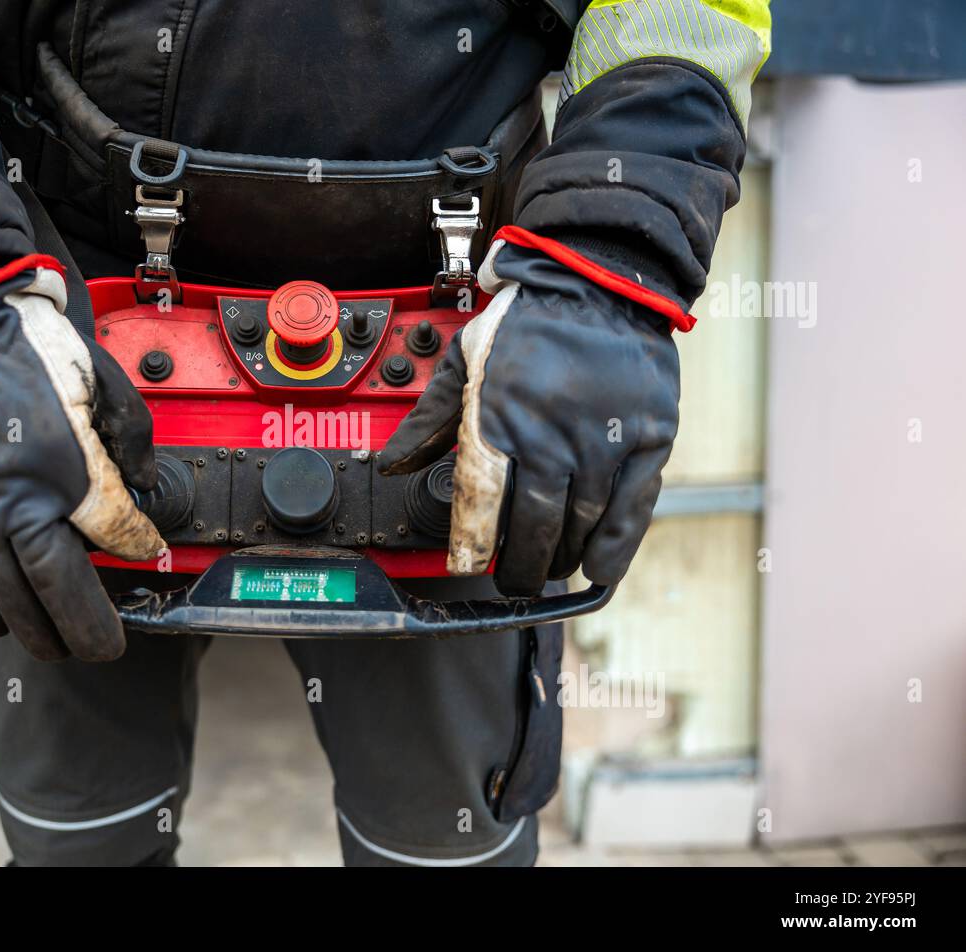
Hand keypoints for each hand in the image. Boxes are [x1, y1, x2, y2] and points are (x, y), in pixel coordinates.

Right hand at [0, 267, 163, 659]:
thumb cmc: (34, 350)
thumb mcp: (105, 382)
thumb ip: (131, 442)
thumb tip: (139, 492)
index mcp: (63, 463)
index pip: (111, 530)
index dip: (134, 550)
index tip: (146, 555)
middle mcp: (13, 492)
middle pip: (52, 581)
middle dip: (81, 625)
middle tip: (103, 648)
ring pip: (1, 588)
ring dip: (30, 628)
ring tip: (55, 648)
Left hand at [378, 242, 679, 595]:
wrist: (599, 281)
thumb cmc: (526, 324)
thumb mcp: (463, 361)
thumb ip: (428, 418)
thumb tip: (389, 463)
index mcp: (500, 419)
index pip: (482, 504)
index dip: (474, 545)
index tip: (468, 566)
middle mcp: (552, 437)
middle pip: (533, 527)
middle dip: (520, 566)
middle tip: (513, 582)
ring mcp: (604, 442)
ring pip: (580, 524)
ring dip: (562, 557)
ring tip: (549, 570)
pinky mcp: (649, 440)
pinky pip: (632, 509)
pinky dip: (615, 547)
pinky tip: (599, 568)